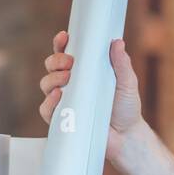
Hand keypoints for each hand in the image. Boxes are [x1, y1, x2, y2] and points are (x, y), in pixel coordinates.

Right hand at [39, 30, 141, 163]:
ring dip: (52, 78)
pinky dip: (49, 102)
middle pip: (51, 66)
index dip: (61, 43)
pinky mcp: (62, 120)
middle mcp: (70, 84)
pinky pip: (46, 110)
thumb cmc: (127, 108)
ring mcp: (65, 101)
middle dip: (56, 60)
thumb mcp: (127, 83)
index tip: (65, 37)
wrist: (127, 137)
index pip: (65, 52)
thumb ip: (122, 64)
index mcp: (83, 71)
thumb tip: (118, 42)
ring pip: (46, 84)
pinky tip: (58, 96)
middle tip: (70, 63)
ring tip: (67, 78)